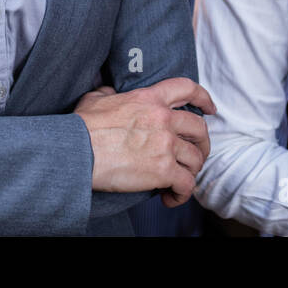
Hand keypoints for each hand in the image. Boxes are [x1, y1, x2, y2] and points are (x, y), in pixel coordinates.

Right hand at [74, 78, 216, 207]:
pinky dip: (182, 194)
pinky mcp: (163, 170)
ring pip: (196, 158)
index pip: (187, 89)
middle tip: (197, 153)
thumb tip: (111, 93)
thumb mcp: (96, 98)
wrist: (78, 150)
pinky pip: (186, 184)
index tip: (210, 108)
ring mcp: (166, 145)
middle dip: (202, 143)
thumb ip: (111, 93)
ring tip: (180, 179)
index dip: (203, 98)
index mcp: (150, 99)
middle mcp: (163, 119)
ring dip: (191, 171)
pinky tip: (170, 198)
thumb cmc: (82, 126)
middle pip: (199, 129)